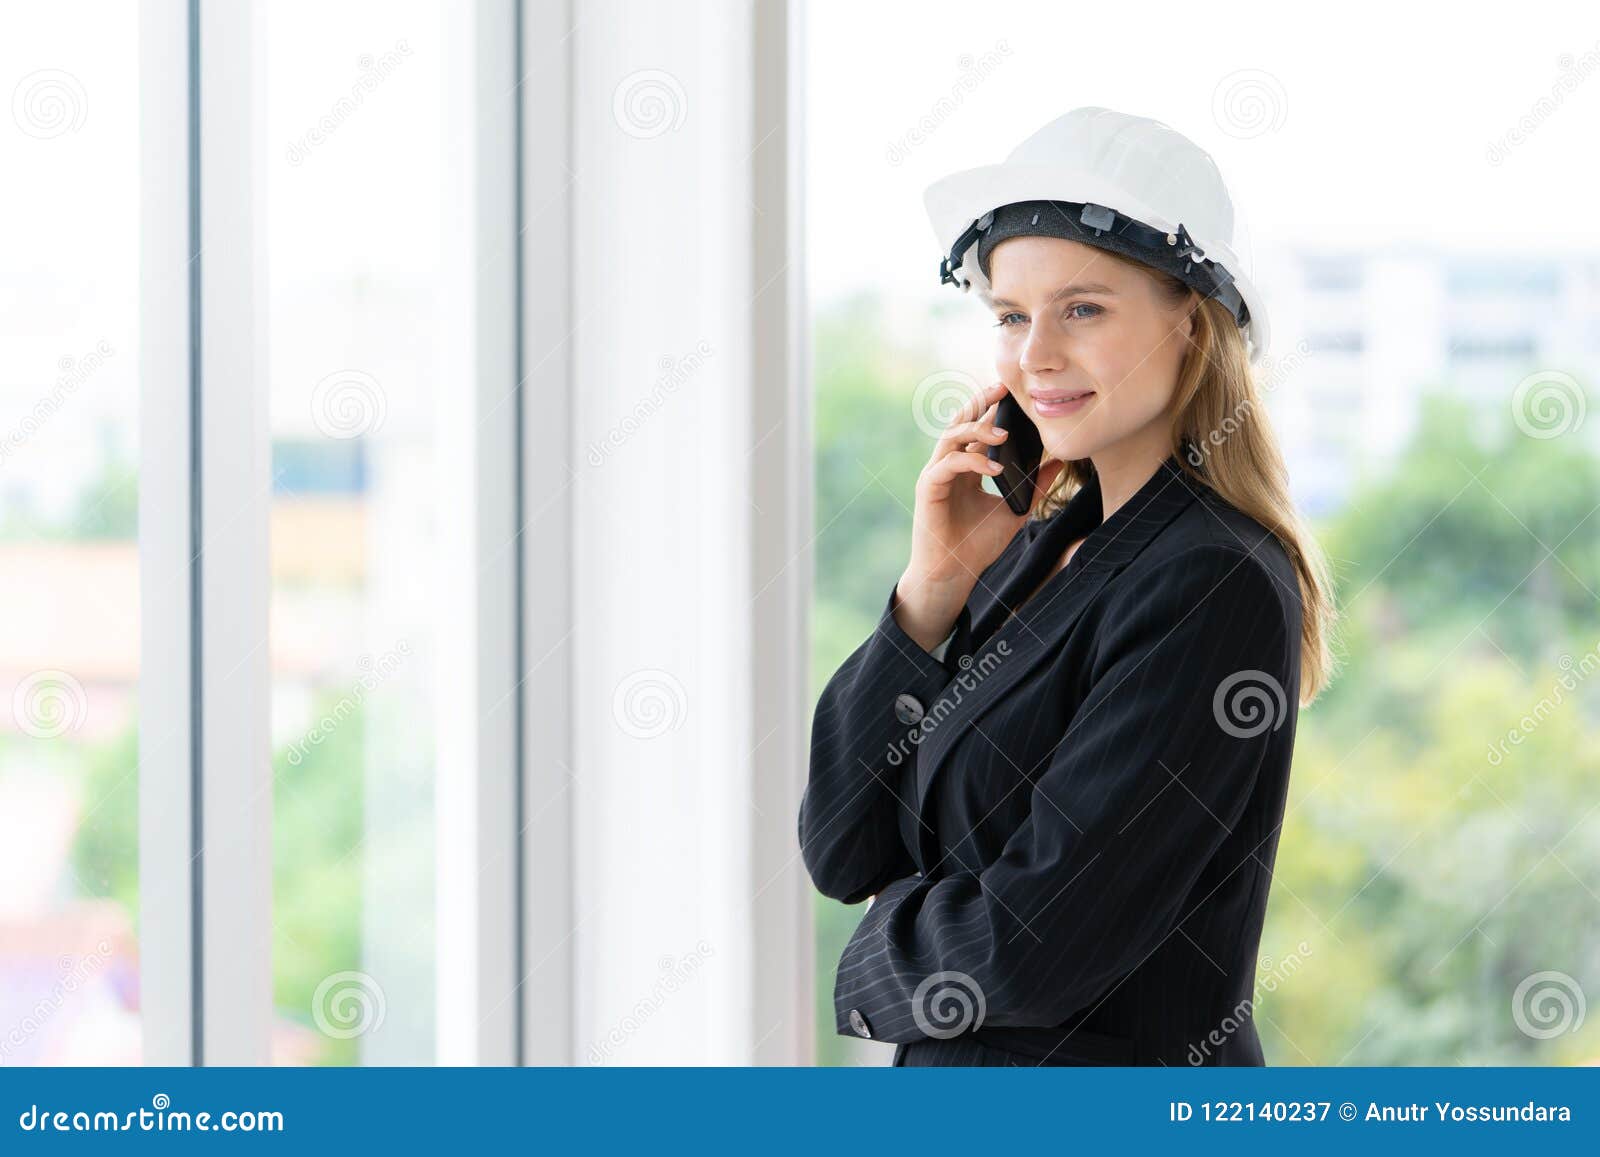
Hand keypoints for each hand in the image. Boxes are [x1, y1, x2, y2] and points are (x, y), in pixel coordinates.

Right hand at [894, 382, 1062, 651]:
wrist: (952, 575)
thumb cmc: (976, 546)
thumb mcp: (1014, 511)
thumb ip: (1034, 487)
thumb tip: (1059, 462)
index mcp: (966, 468)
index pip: (977, 428)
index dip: (992, 408)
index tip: (1012, 392)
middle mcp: (948, 465)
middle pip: (960, 421)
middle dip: (980, 402)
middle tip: (1003, 389)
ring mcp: (936, 475)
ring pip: (951, 437)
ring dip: (978, 430)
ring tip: (1003, 434)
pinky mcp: (928, 488)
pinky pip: (949, 465)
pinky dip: (973, 462)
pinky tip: (995, 468)